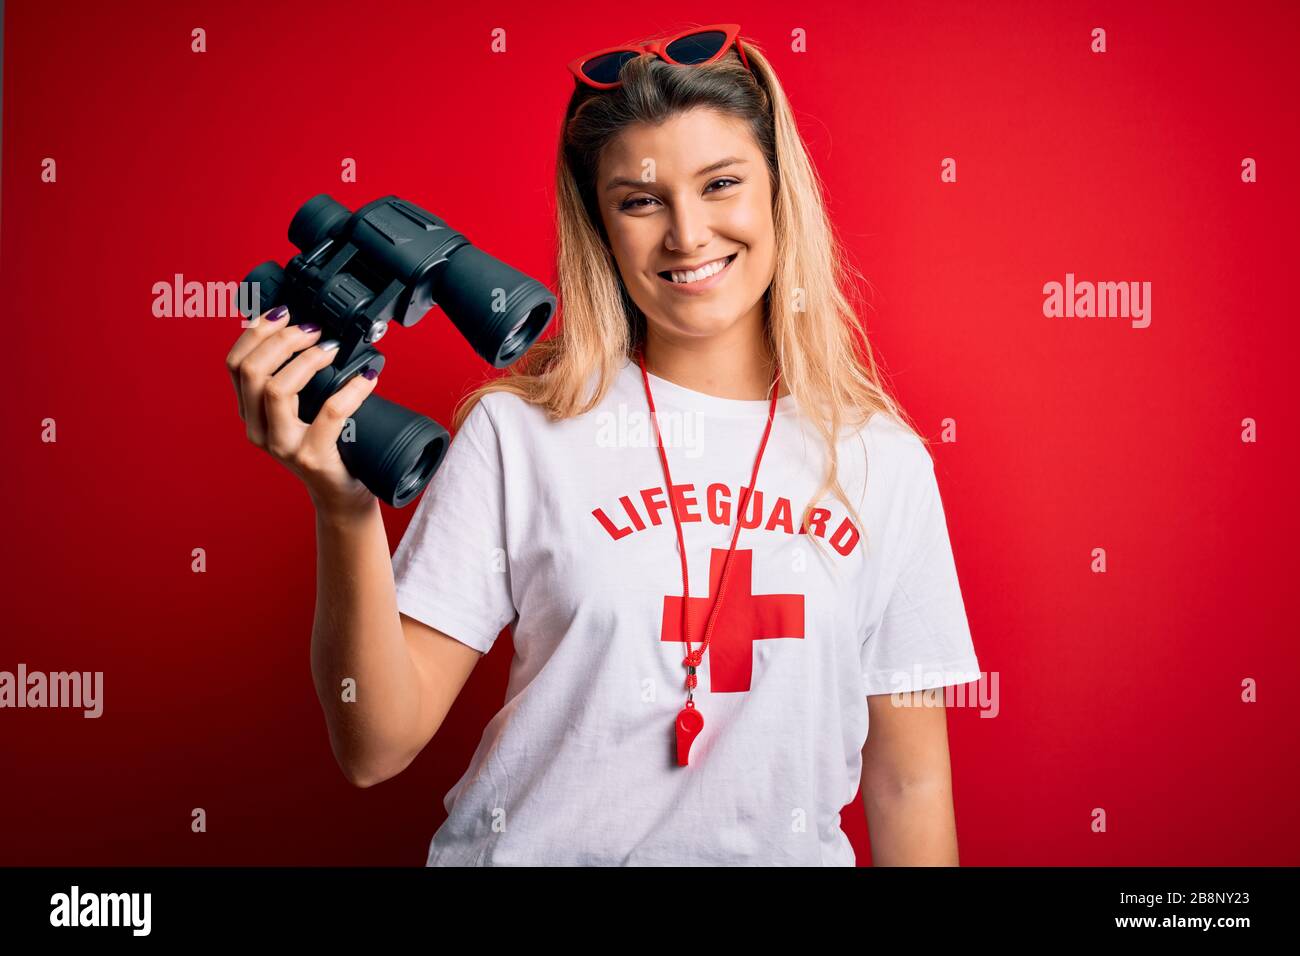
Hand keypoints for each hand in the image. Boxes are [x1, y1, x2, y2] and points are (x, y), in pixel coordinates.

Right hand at [225, 305, 381, 517]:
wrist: (342, 494)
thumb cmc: (327, 446)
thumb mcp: (300, 411)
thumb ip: (295, 380)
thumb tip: (311, 330)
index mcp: (251, 412)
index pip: (235, 363)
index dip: (256, 332)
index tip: (284, 312)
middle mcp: (258, 429)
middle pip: (251, 371)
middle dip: (282, 339)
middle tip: (314, 330)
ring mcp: (283, 446)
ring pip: (276, 390)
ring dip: (307, 360)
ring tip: (332, 348)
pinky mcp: (311, 458)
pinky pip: (329, 413)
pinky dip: (351, 390)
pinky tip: (366, 378)